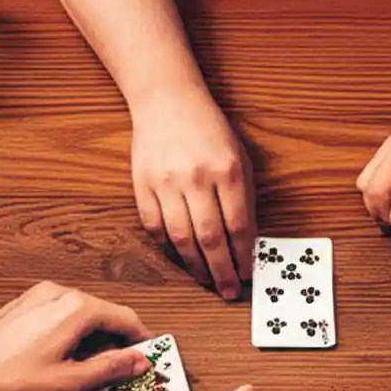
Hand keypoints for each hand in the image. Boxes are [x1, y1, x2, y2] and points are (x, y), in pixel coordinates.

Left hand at [0, 282, 152, 390]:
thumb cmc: (7, 383)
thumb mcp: (70, 382)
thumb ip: (110, 368)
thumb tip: (138, 361)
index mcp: (75, 307)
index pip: (124, 318)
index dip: (142, 340)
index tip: (150, 355)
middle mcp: (56, 294)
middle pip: (103, 313)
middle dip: (117, 340)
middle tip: (125, 367)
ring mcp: (35, 298)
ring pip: (80, 314)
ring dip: (93, 338)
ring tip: (92, 369)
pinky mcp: (19, 308)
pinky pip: (58, 315)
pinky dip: (70, 333)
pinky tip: (64, 359)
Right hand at [130, 90, 254, 299]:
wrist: (166, 99)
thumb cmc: (209, 129)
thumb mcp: (239, 156)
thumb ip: (244, 197)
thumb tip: (247, 241)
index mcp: (226, 170)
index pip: (238, 226)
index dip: (244, 256)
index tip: (248, 275)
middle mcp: (195, 178)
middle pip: (211, 238)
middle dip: (222, 271)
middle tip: (228, 291)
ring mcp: (166, 183)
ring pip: (181, 238)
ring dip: (196, 266)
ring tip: (207, 280)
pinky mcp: (142, 185)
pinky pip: (155, 227)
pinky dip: (169, 248)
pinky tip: (181, 257)